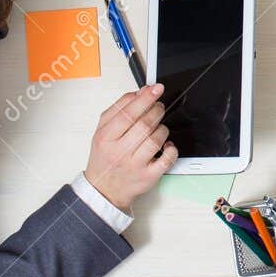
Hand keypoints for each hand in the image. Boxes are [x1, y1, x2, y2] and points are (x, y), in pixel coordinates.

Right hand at [85, 84, 174, 212]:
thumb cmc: (105, 156)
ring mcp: (135, 165)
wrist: (104, 188)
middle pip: (144, 124)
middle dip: (156, 110)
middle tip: (159, 106)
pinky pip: (167, 159)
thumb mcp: (103, 130)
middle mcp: (119, 152)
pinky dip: (171, 148)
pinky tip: (167, 145)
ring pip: (156, 139)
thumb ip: (120, 108)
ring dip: (162, 128)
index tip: (156, 88)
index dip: (145, 98)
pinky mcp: (148, 177)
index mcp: (106, 137)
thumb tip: (141, 92)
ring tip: (158, 126)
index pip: (128, 113)